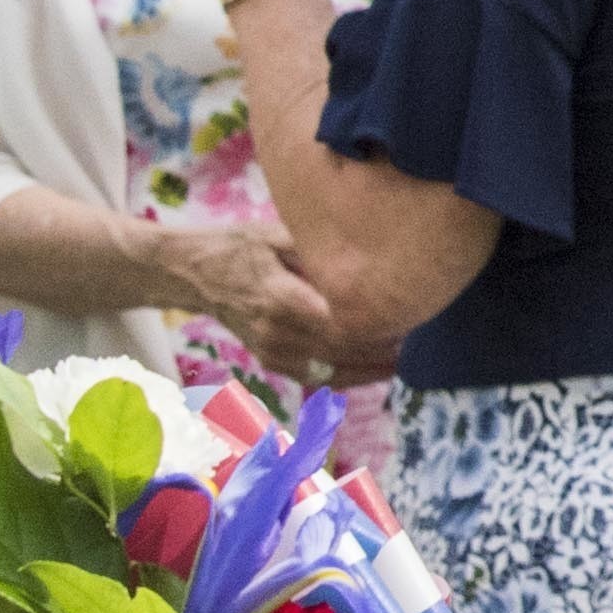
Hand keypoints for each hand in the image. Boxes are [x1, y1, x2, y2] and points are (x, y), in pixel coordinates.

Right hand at [160, 219, 386, 386]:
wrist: (196, 275)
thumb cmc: (241, 246)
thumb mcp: (276, 235)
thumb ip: (315, 248)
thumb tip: (363, 248)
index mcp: (280, 296)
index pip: (338, 320)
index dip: (374, 323)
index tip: (406, 313)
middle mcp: (277, 331)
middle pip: (341, 348)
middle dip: (381, 345)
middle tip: (416, 331)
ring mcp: (273, 351)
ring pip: (333, 369)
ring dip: (372, 365)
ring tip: (406, 352)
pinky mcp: (272, 362)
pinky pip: (318, 378)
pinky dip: (351, 376)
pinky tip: (379, 366)